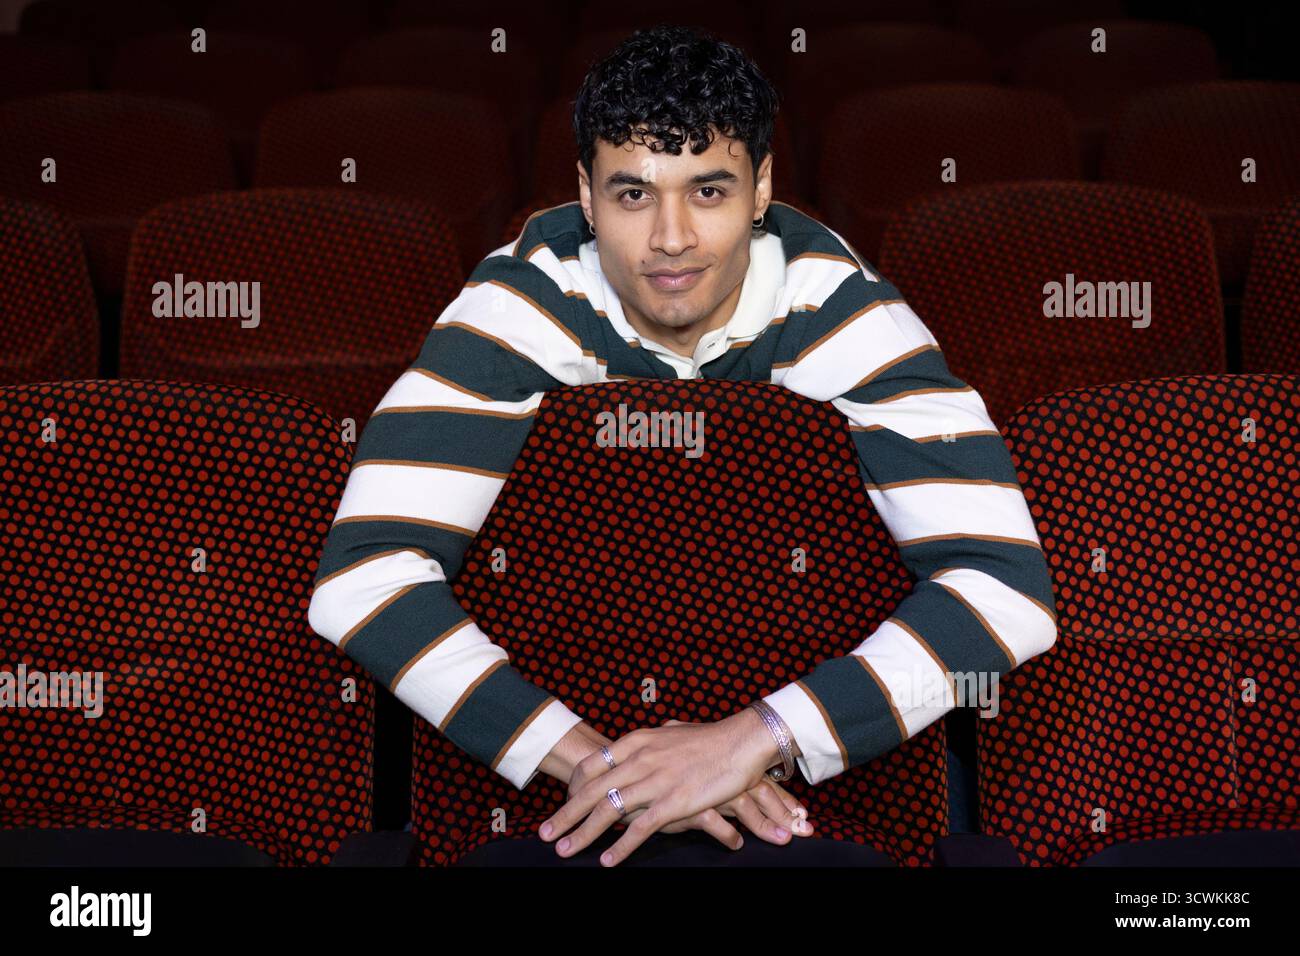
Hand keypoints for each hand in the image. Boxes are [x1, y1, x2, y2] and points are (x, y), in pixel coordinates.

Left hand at [538, 709, 788, 865]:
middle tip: (545, 833)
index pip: (592, 765)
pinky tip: (607, 861)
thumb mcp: (672, 732)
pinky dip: (620, 847)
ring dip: (582, 834)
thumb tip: (644, 740)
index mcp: (637, 741)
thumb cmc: (711, 738)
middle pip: (591, 791)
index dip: (574, 787)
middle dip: (565, 815)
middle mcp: (639, 759)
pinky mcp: (674, 802)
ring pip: (607, 811)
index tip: (564, 803)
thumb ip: (653, 740)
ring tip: (565, 850)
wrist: (743, 741)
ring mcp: (655, 781)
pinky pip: (639, 829)